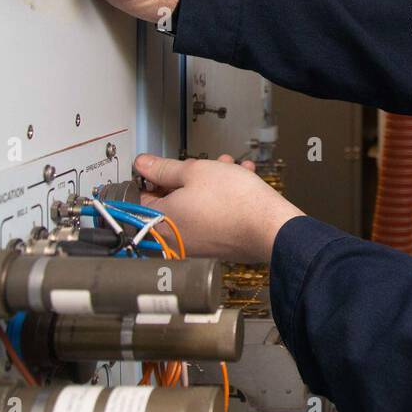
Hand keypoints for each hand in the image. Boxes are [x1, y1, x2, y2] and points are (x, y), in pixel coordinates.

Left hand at [132, 153, 303, 263]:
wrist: (271, 226)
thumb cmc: (235, 202)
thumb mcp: (194, 171)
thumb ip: (163, 167)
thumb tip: (143, 164)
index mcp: (160, 223)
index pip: (141, 196)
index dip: (152, 175)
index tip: (163, 166)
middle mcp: (174, 240)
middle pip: (171, 200)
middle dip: (187, 177)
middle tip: (201, 165)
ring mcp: (196, 245)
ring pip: (194, 206)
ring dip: (208, 184)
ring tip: (227, 169)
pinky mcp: (216, 246)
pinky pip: (211, 217)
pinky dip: (221, 200)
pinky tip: (239, 182)